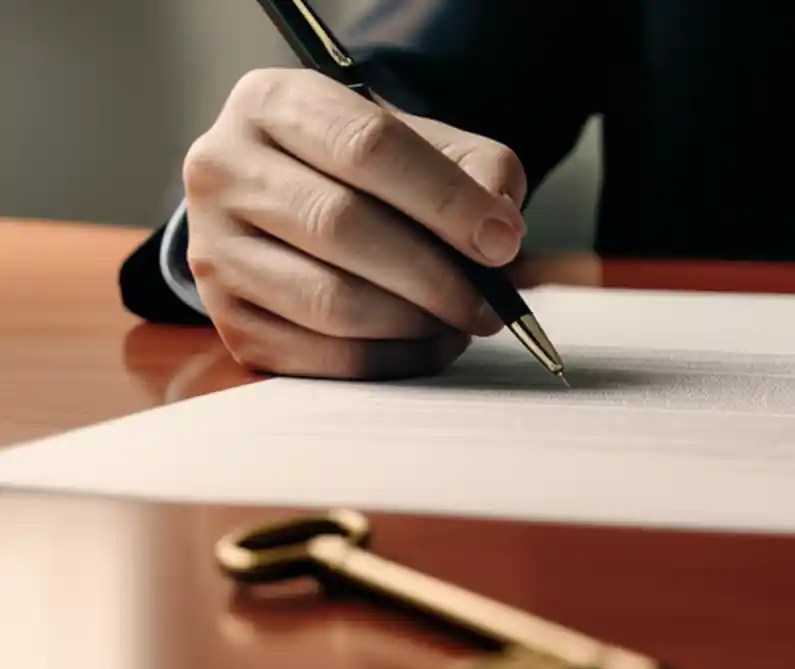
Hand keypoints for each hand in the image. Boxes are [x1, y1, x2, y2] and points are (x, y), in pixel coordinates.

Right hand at [182, 68, 528, 378]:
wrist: (296, 199)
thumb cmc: (370, 170)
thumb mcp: (426, 140)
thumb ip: (476, 167)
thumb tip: (497, 234)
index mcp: (273, 102)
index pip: (366, 145)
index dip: (444, 199)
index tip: (502, 240)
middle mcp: (224, 168)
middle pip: (340, 225)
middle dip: (435, 273)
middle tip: (490, 301)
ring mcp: (213, 248)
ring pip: (328, 300)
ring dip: (414, 322)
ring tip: (463, 320)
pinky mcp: (227, 319)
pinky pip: (319, 357)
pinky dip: (390, 360)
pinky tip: (429, 343)